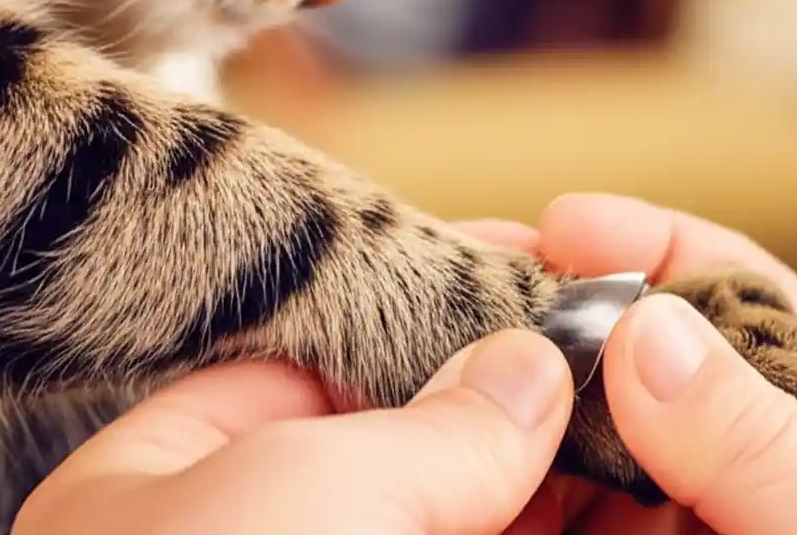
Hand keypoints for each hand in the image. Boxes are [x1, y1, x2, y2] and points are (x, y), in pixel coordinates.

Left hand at [13, 331, 574, 533]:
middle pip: (393, 442)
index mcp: (169, 480)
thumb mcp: (302, 495)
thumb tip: (529, 364)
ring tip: (628, 410)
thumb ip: (428, 426)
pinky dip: (546, 533)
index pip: (314, 362)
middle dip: (498, 400)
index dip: (421, 315)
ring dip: (536, 472)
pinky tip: (610, 502)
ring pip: (449, 514)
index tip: (526, 285)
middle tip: (604, 345)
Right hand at [458, 193, 796, 534]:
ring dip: (508, 369)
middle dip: (558, 301)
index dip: (662, 247)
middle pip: (641, 347)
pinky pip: (531, 486)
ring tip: (434, 328)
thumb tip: (648, 336)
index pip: (747, 305)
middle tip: (466, 267)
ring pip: (573, 411)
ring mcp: (652, 512)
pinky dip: (484, 449)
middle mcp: (733, 460)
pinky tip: (441, 419)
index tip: (571, 223)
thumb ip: (763, 450)